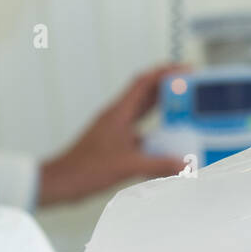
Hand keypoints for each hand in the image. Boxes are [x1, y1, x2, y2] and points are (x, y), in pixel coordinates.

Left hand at [38, 62, 189, 205]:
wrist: (60, 182)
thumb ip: (159, 164)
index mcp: (118, 113)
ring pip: (142, 111)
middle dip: (168, 87)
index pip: (144, 82)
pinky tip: (166, 141)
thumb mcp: (128, 166)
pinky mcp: (114, 142)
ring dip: (161, 107)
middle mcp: (117, 116)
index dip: (165, 72)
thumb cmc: (85, 169)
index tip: (184, 70)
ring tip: (183, 108)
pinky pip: (139, 130)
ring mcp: (115, 128)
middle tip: (189, 87)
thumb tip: (185, 164)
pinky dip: (154, 131)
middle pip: (145, 93)